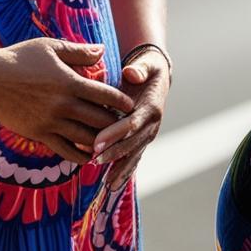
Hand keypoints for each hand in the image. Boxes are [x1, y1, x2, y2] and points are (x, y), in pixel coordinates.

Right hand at [0, 39, 134, 165]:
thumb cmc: (20, 58)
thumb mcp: (50, 47)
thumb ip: (79, 51)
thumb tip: (103, 50)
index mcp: (70, 81)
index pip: (105, 95)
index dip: (121, 101)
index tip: (130, 105)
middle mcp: (63, 105)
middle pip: (100, 120)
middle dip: (115, 123)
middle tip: (125, 125)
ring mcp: (51, 122)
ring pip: (86, 138)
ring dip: (101, 141)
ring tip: (112, 141)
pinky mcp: (39, 135)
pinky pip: (65, 151)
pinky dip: (80, 156)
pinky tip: (89, 156)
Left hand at [92, 48, 170, 192]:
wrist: (157, 78)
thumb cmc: (146, 70)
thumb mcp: (146, 65)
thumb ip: (138, 69)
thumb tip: (131, 73)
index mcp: (151, 107)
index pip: (131, 123)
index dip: (114, 134)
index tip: (96, 142)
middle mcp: (152, 125)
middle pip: (131, 143)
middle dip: (113, 153)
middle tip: (93, 160)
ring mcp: (148, 135)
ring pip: (133, 155)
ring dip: (120, 168)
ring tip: (107, 184)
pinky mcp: (142, 140)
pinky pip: (134, 158)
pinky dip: (125, 172)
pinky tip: (114, 185)